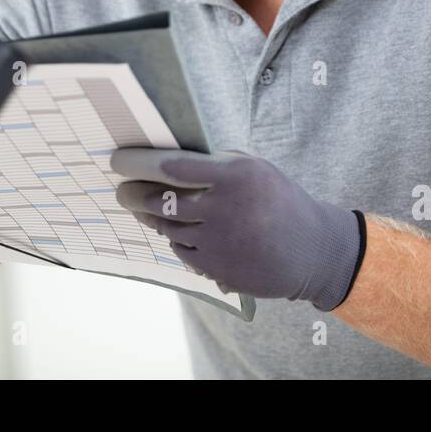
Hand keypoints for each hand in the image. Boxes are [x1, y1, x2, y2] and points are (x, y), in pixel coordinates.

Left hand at [110, 148, 361, 310]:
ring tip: (145, 208)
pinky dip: (176, 241)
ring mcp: (220, 243)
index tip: (118, 162)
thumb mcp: (255, 169)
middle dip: (134, 195)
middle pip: (161, 202)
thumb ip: (216, 164)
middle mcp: (224, 209)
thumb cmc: (279, 200)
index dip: (138, 164)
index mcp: (234, 176)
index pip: (172, 167)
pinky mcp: (218, 270)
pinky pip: (183, 253)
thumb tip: (168, 161)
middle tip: (122, 191)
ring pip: (168, 230)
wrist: (312, 249)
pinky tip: (177, 233)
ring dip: (153, 219)